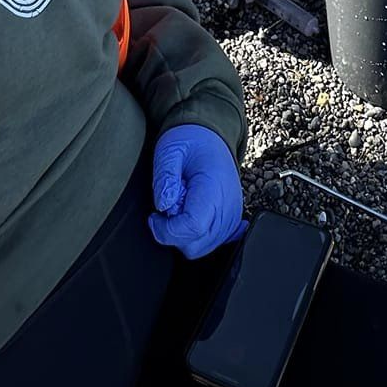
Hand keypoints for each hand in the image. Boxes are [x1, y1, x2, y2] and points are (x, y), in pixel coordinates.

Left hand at [148, 125, 246, 258]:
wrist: (212, 138)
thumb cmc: (192, 142)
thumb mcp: (170, 150)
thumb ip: (165, 177)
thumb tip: (164, 204)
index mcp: (213, 189)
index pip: (192, 227)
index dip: (166, 229)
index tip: (154, 216)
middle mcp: (227, 207)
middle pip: (196, 245)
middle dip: (174, 232)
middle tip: (169, 206)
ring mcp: (232, 217)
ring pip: (202, 248)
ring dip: (185, 234)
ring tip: (182, 206)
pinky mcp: (232, 222)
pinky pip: (212, 244)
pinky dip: (197, 236)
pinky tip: (191, 215)